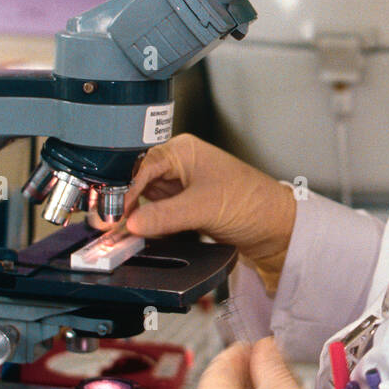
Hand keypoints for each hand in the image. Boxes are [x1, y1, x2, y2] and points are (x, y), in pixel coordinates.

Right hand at [90, 134, 295, 275]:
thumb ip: (165, 216)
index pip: (140, 166)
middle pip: (137, 184)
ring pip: (144, 203)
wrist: (278, 229)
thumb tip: (131, 222)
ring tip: (128, 234)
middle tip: (111, 227)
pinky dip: (150, 228)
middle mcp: (179, 166)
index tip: (110, 213)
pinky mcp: (184, 210)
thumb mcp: (204, 208)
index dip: (123, 190)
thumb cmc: (254, 203)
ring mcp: (181, 189)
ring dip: (137, 220)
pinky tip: (147, 236)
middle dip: (125, 206)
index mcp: (184, 152)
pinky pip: (156, 218)